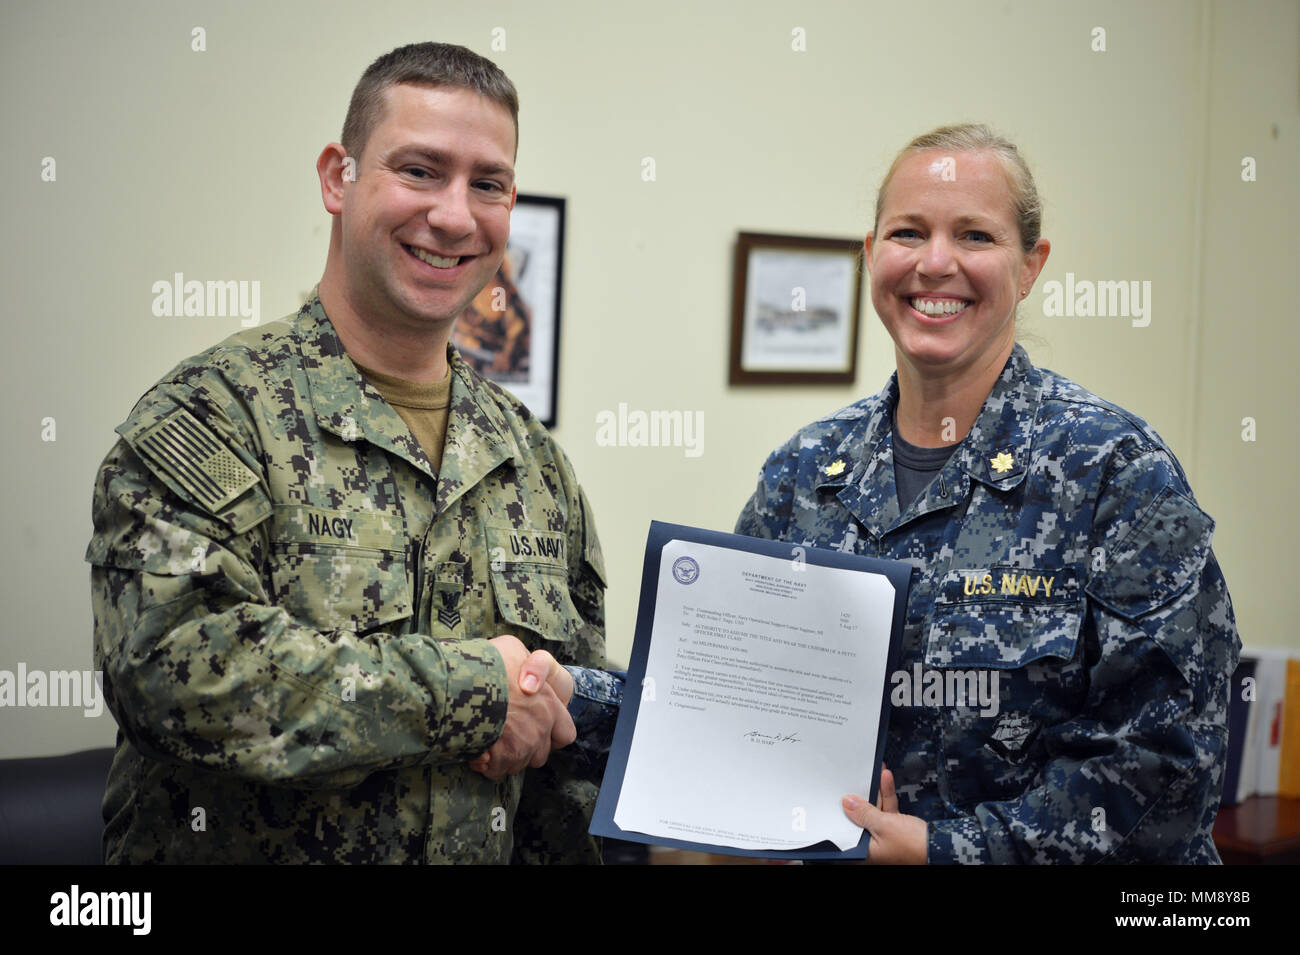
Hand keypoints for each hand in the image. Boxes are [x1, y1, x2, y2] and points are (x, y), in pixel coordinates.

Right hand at [469, 636, 575, 780]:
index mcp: (549, 705)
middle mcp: (539, 729)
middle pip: (539, 755)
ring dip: (503, 758)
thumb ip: (524, 666)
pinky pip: (493, 769)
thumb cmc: (492, 661)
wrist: (467, 679)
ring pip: (515, 764)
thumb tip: (522, 675)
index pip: (565, 733)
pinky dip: (484, 764)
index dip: (553, 734)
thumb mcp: (512, 649)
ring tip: (486, 742)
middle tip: (506, 738)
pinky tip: (474, 751)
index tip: (537, 728)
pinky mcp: (498, 758)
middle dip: (525, 750)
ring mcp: (520, 746)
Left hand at [842, 765, 927, 863]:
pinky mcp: (896, 828)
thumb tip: (848, 803)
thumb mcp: (884, 825)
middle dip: (861, 797)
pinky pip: (887, 808)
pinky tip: (885, 779)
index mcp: (865, 851)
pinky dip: (887, 795)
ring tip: (873, 772)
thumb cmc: (914, 846)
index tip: (841, 794)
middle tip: (856, 778)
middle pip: (860, 817)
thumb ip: (864, 813)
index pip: (846, 830)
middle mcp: (873, 844)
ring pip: (875, 809)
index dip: (843, 812)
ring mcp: (884, 835)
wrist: (940, 846)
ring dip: (875, 791)